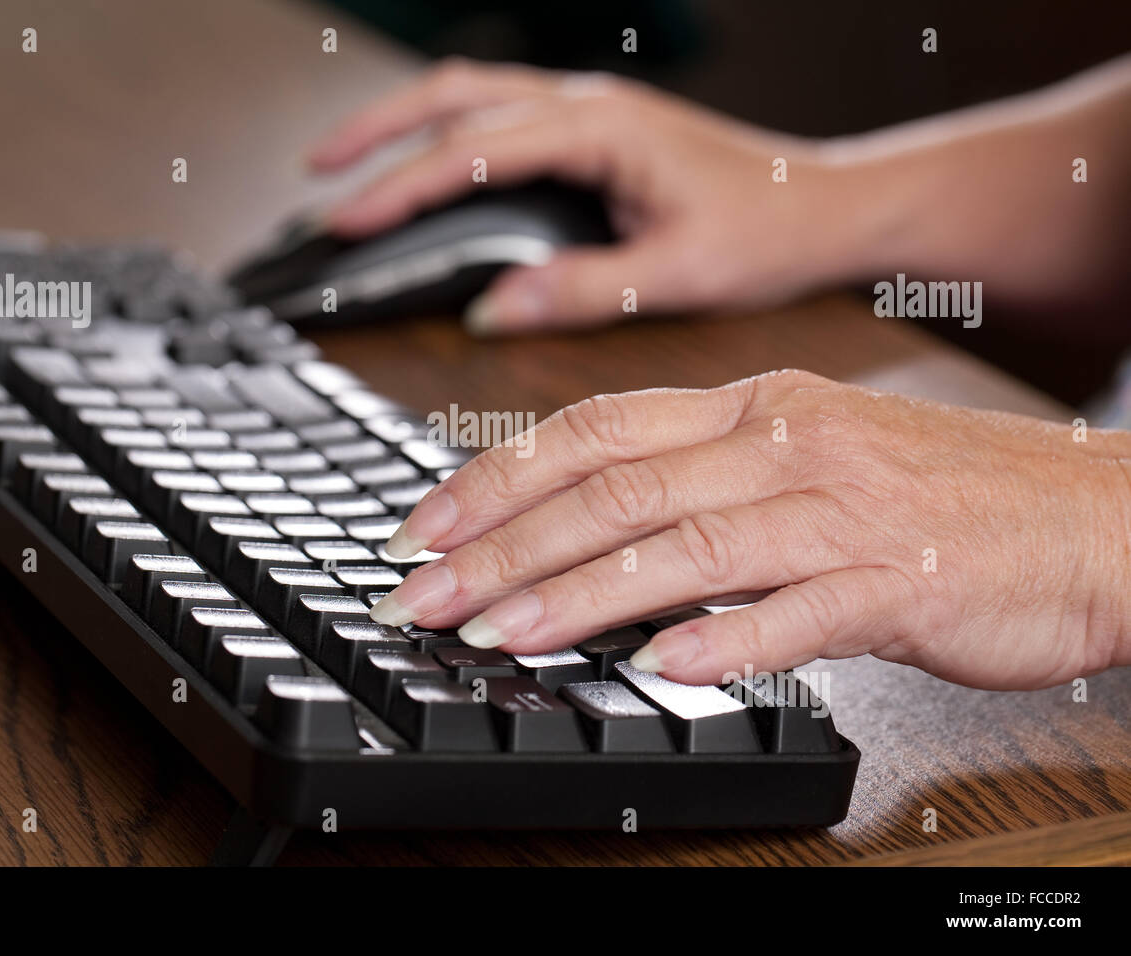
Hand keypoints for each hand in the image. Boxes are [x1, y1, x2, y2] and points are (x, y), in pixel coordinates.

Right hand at [309, 59, 858, 333]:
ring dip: (405, 124)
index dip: (401, 186)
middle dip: (376, 129)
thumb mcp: (674, 272)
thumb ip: (579, 290)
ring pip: (473, 97)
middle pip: (454, 96)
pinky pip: (501, 118)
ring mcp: (590, 113)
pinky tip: (430, 169)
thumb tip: (493, 310)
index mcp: (602, 131)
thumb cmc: (770, 230)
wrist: (829, 205)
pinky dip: (449, 136)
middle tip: (315, 173)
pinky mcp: (595, 134)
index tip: (344, 220)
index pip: (473, 152)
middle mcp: (589, 107)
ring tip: (346, 163)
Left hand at [369, 370, 1130, 689]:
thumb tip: (589, 528)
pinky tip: (665, 668)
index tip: (427, 525)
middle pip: (614, 488)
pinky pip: (796, 612)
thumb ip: (703, 483)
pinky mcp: (898, 584)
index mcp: (757, 406)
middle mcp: (786, 444)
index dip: (499, 477)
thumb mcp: (807, 455)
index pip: (596, 429)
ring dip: (577, 595)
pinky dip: (725, 641)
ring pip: (683, 547)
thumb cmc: (940, 493)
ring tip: (499, 635)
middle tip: (426, 595)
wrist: (1091, 518)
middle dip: (503, 545)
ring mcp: (840, 511)